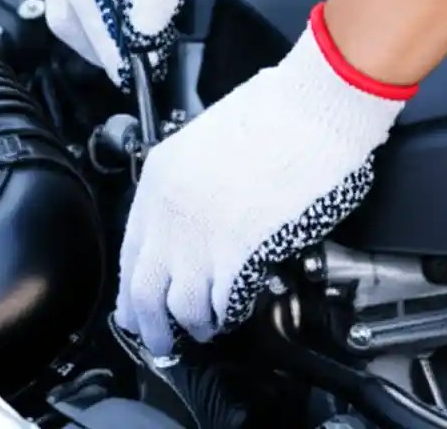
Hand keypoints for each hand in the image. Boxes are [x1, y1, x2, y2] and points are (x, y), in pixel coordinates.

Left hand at [115, 4, 417, 355]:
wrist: (316, 104)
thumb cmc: (277, 111)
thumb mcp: (206, 141)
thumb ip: (190, 184)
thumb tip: (192, 220)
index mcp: (160, 178)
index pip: (130, 251)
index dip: (133, 289)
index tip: (136, 307)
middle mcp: (172, 210)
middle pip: (143, 290)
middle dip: (150, 326)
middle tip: (160, 342)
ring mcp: (203, 233)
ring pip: (180, 307)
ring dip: (193, 326)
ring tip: (205, 330)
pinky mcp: (241, 251)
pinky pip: (223, 302)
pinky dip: (228, 315)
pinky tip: (234, 313)